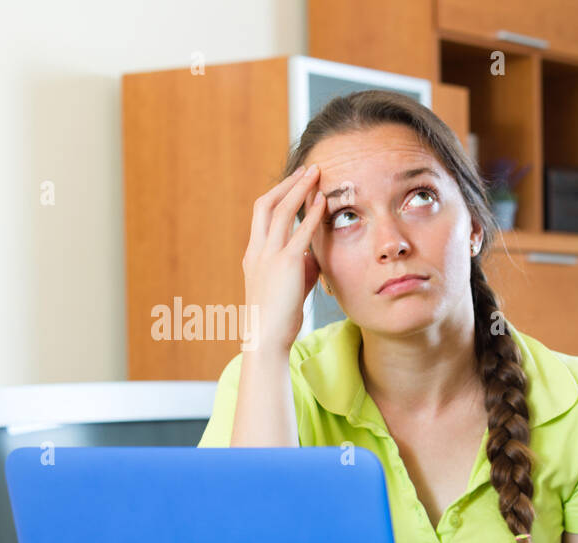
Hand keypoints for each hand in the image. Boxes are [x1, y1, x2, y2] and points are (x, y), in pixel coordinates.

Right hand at [241, 163, 327, 353]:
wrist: (267, 338)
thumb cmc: (280, 317)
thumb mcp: (290, 286)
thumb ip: (301, 266)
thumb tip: (316, 254)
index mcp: (254, 255)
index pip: (261, 215)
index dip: (278, 195)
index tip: (295, 184)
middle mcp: (257, 250)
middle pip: (266, 204)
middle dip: (287, 184)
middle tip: (307, 169)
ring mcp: (269, 256)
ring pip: (281, 211)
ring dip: (299, 189)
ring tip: (316, 174)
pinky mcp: (286, 265)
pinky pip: (300, 232)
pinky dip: (312, 214)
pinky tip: (323, 201)